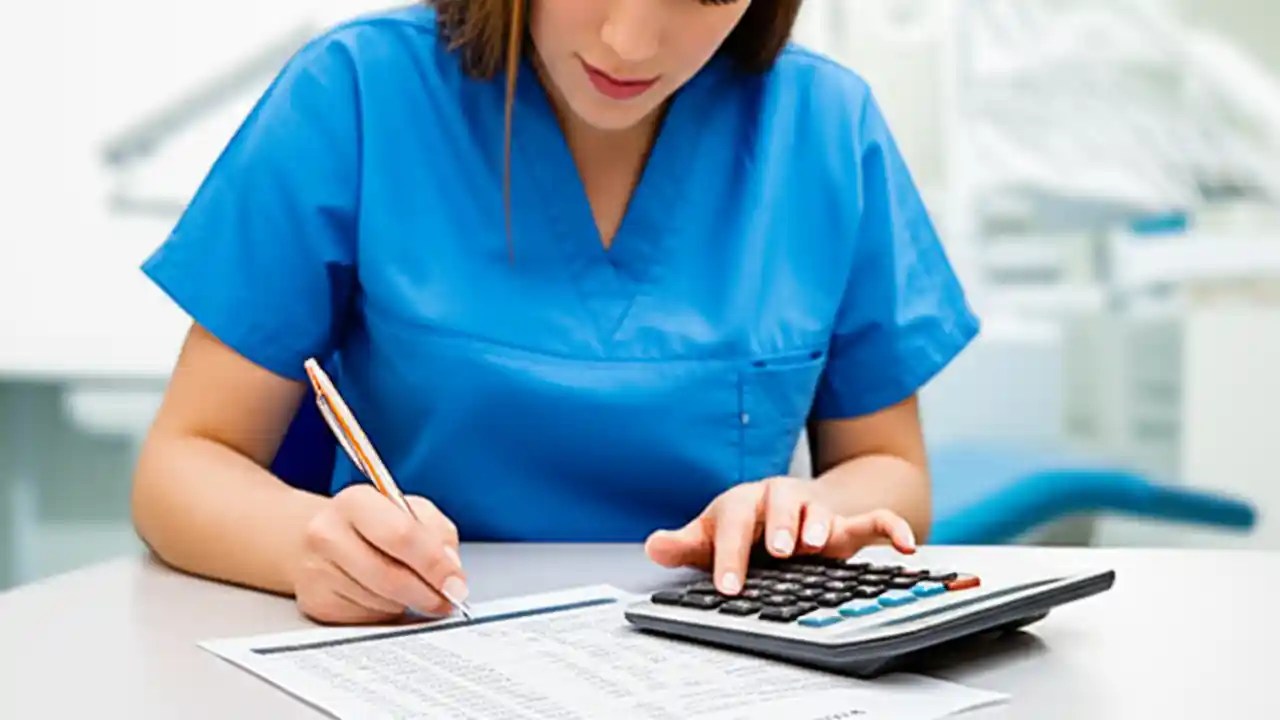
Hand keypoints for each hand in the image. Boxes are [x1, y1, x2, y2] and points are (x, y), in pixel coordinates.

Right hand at [291, 484, 466, 623]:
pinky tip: (384, 596)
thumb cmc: (372, 524)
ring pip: (381, 602)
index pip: (402, 536)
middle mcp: (327, 533)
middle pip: (390, 577)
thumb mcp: (410, 510)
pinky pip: (366, 618)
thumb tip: (450, 569)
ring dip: (407, 603)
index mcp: (356, 501)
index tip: (456, 583)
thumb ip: (438, 533)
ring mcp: (317, 571)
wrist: (316, 537)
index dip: (435, 564)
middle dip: (427, 594)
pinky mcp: (316, 602)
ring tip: (411, 588)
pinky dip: (386, 612)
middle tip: (446, 600)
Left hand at [644, 476, 916, 594]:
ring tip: (816, 546)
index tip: (727, 585)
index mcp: (743, 502)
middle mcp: (780, 500)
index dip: (729, 552)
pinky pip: (874, 519)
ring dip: (818, 524)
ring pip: (820, 508)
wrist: (787, 513)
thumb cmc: (745, 527)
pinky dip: (892, 527)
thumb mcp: (711, 536)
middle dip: (780, 525)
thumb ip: (685, 545)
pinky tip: (906, 544)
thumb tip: (654, 544)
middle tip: (780, 551)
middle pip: (779, 502)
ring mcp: (814, 510)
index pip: (733, 519)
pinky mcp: (846, 523)